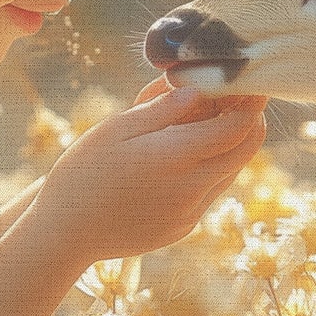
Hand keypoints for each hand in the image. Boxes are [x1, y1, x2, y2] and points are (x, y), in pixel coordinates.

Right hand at [34, 84, 267, 262]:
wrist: (65, 232)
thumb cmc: (84, 171)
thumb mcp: (116, 128)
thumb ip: (162, 109)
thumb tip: (198, 89)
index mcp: (176, 157)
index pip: (238, 126)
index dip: (250, 102)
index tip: (250, 83)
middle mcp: (193, 188)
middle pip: (246, 150)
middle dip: (249, 121)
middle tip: (237, 98)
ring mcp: (191, 212)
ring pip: (231, 171)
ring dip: (228, 145)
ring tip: (203, 122)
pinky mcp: (183, 227)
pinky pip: (209, 192)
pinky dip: (208, 168)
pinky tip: (180, 156)